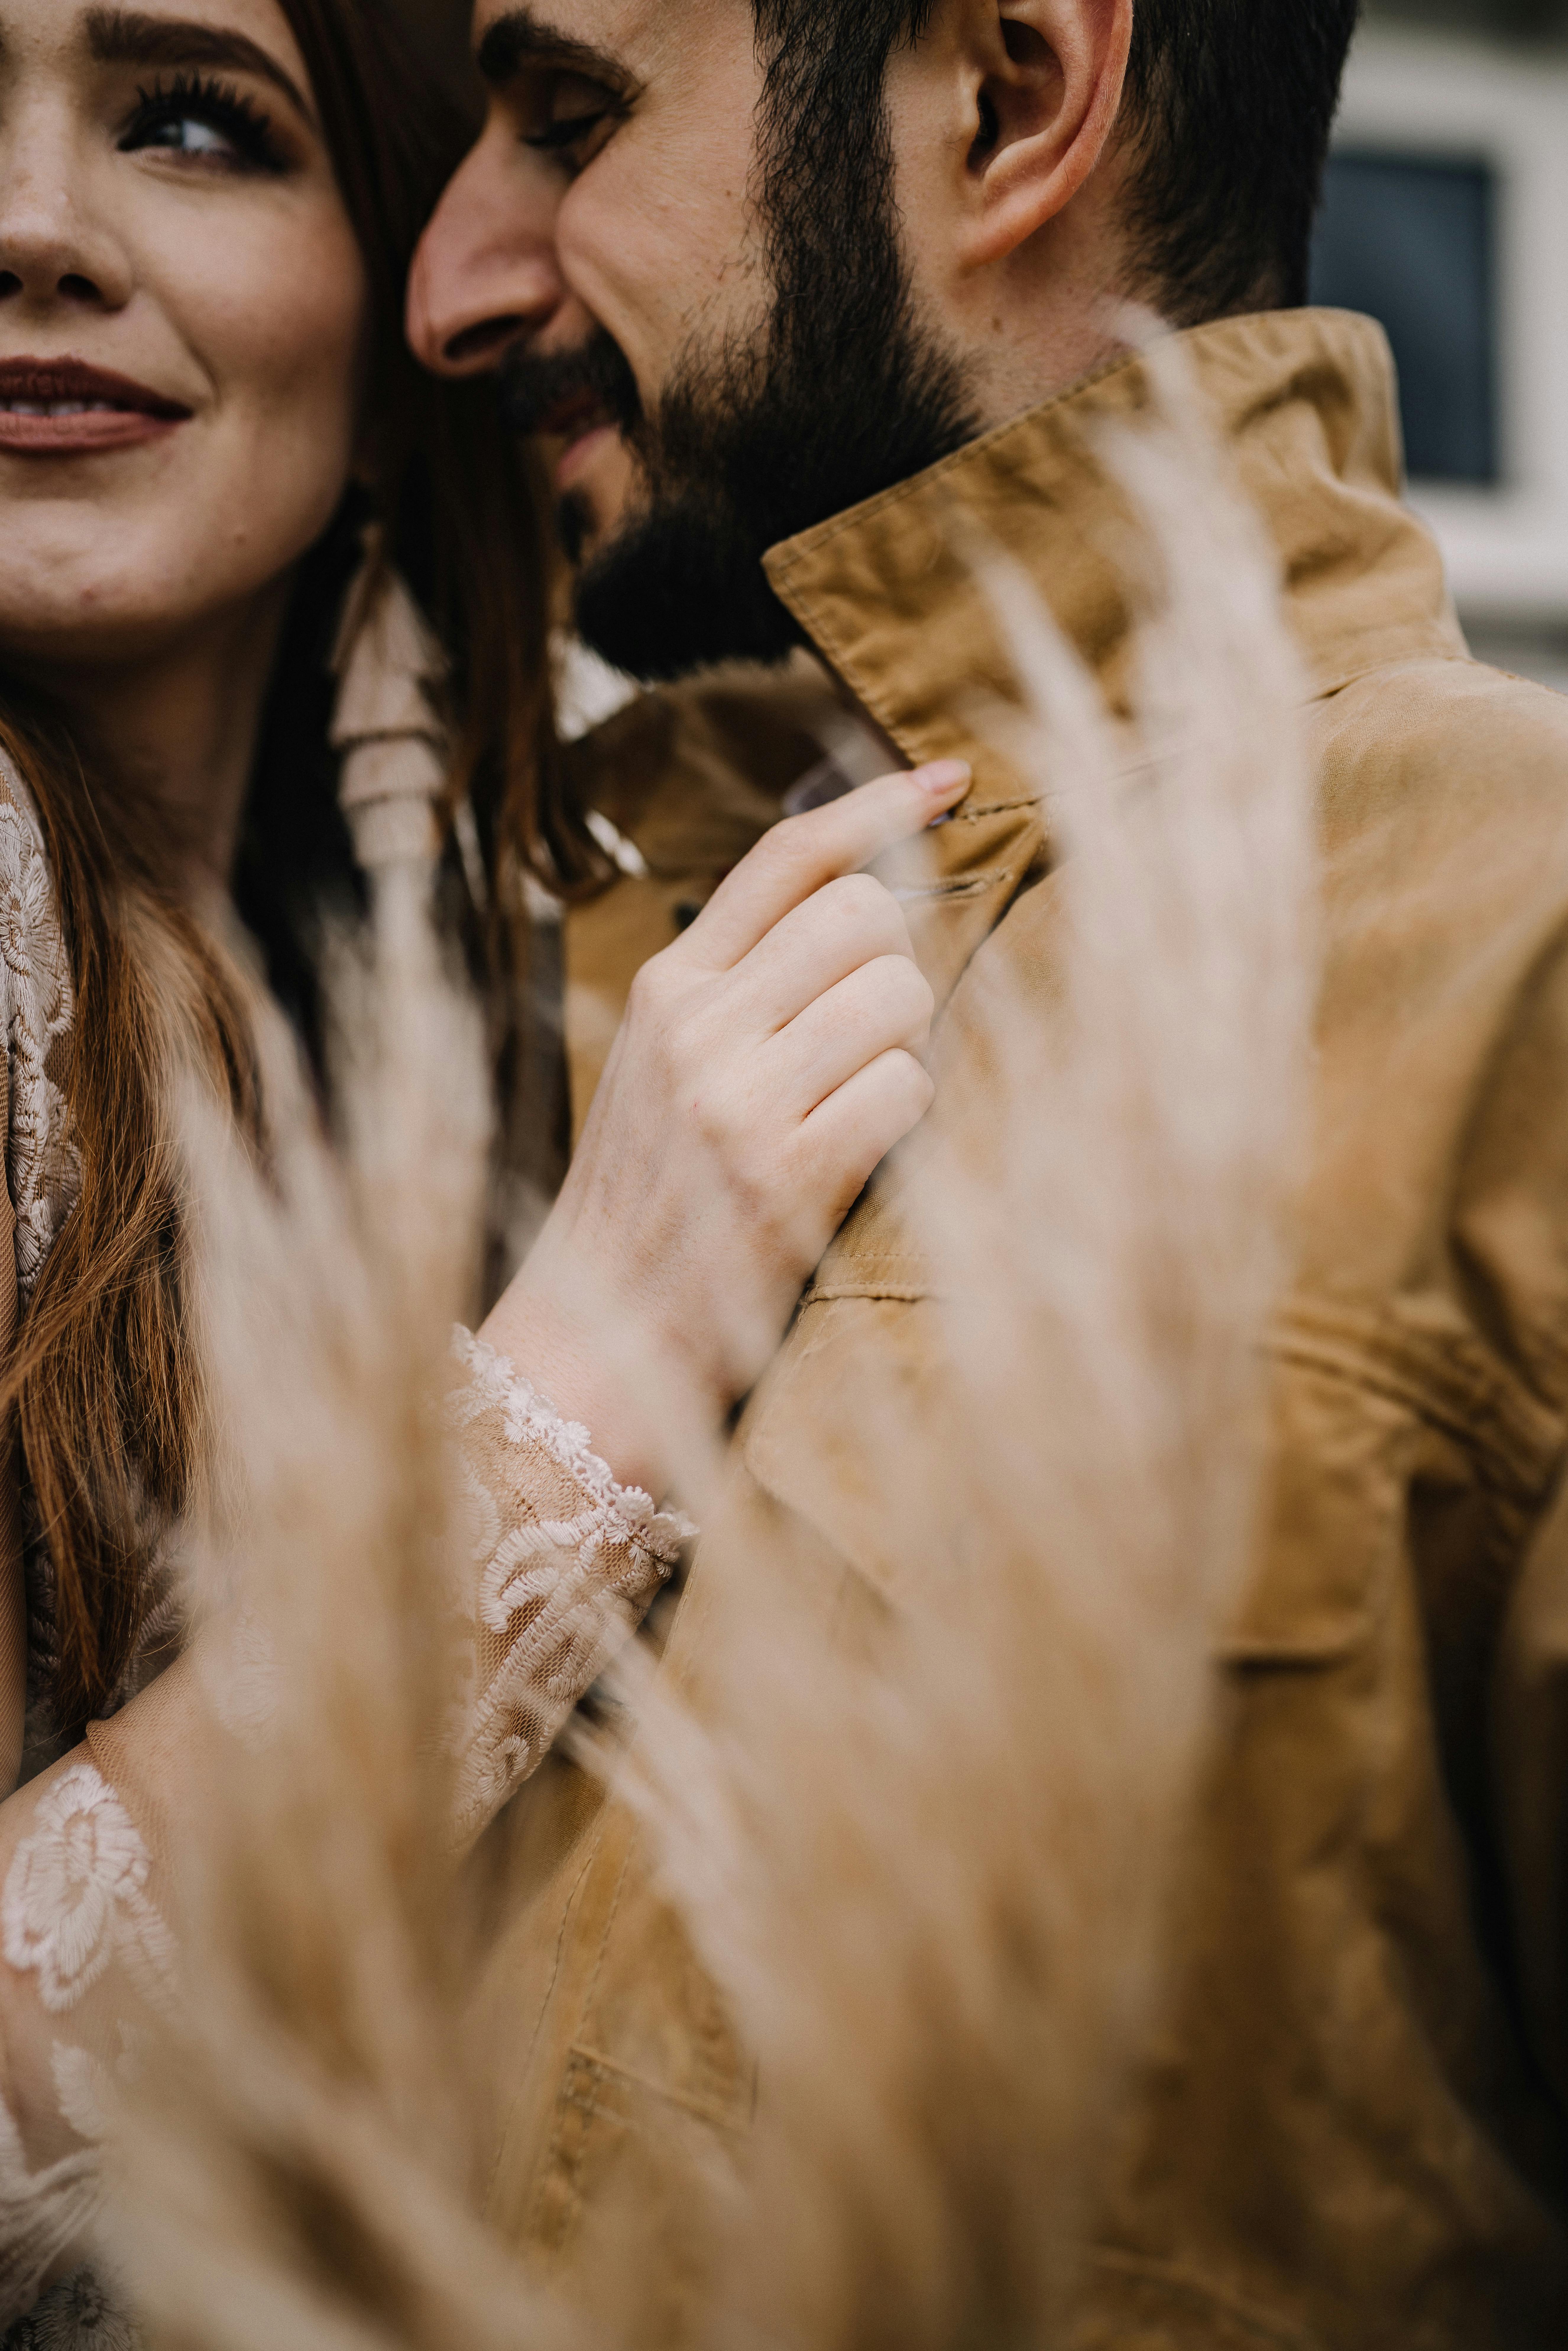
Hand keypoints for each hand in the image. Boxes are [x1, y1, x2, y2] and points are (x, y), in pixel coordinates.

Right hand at [481, 758, 970, 1494]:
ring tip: (859, 1098)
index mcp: (668, 989)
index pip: (786, 855)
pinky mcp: (790, 1172)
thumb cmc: (651, 1202)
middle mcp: (701, 1026)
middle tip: (871, 1034)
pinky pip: (908, 1086)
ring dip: (910, 1042)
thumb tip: (865, 908)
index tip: (948, 781)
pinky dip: (908, 1114)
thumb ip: (744, 987)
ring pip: (900, 993)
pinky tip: (862, 1150)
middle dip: (900, 961)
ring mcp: (742, 1098)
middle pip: (867, 913)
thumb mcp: (666, 1066)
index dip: (877, 805)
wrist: (597, 1336)